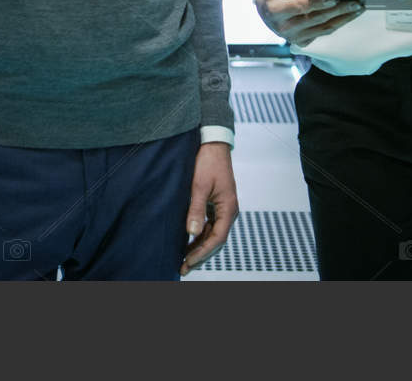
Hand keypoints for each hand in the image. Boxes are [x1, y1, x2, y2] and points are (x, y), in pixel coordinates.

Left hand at [180, 141, 236, 275]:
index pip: (217, 238)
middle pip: (216, 241)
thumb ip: (196, 209)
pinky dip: (199, 237)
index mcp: (228, 208)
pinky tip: (188, 243)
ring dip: (199, 248)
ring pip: (212, 235)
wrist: (212, 144)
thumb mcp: (199, 185)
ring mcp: (223, 209)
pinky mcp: (216, 205)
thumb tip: (191, 232)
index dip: (202, 252)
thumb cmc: (207, 161)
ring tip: (183, 261)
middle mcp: (228, 211)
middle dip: (200, 255)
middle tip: (183, 268)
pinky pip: (209, 226)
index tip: (187, 261)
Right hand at [254, 0, 363, 46]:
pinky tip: (348, 16)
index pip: (300, 7)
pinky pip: (324, 33)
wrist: (265, 12)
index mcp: (275, 12)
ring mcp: (294, 38)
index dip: (318, 3)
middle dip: (338, 10)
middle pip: (317, 19)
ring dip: (344, 19)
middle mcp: (284, 28)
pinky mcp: (302, 43)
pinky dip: (337, 24)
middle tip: (355, 3)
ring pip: (324, 29)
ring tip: (358, 9)